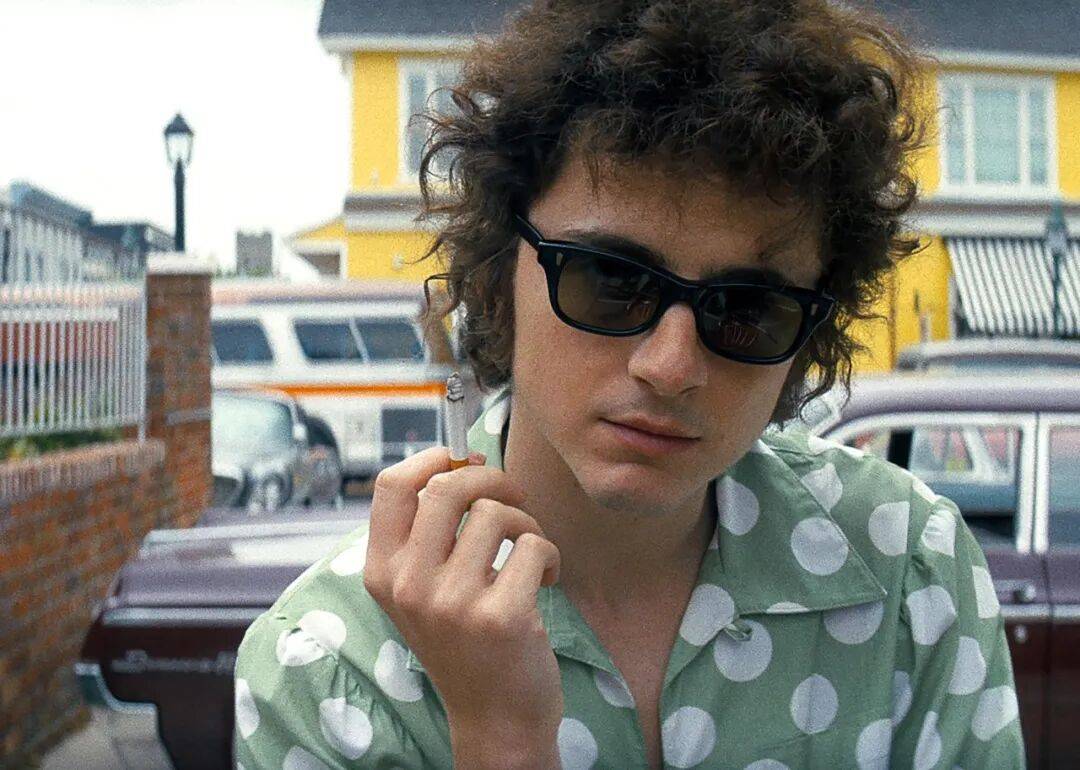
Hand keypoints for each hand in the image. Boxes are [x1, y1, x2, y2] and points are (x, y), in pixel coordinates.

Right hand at [363, 447, 563, 762]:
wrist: (495, 717)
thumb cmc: (466, 640)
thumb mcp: (425, 589)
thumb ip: (432, 532)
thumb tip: (464, 459)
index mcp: (382, 573)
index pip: (391, 486)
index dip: (431, 459)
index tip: (460, 460)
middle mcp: (409, 586)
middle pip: (449, 487)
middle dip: (492, 478)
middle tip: (512, 496)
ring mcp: (452, 602)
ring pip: (497, 514)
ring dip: (526, 523)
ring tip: (528, 553)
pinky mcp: (501, 615)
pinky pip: (534, 545)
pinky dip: (549, 555)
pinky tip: (544, 581)